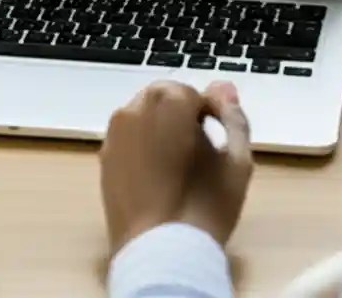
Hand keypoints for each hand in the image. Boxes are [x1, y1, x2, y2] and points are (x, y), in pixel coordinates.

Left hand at [99, 80, 252, 254]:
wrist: (160, 252)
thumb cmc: (205, 205)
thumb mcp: (237, 160)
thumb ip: (234, 117)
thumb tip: (224, 88)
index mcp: (169, 101)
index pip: (196, 94)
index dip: (212, 115)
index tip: (220, 140)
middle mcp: (135, 108)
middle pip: (165, 98)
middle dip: (182, 116)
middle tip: (201, 150)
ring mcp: (114, 134)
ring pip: (143, 117)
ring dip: (161, 128)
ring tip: (178, 164)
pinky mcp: (103, 158)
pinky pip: (129, 140)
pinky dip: (143, 147)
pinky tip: (157, 176)